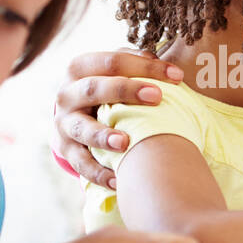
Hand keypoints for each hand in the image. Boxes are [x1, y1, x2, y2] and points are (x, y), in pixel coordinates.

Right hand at [53, 48, 183, 188]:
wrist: (69, 117)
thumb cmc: (102, 90)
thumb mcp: (111, 72)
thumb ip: (133, 64)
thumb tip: (160, 63)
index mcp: (79, 69)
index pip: (112, 62)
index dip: (145, 67)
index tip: (177, 76)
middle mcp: (67, 95)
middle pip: (94, 88)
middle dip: (125, 91)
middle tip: (157, 96)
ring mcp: (64, 124)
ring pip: (83, 129)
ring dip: (103, 136)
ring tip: (126, 143)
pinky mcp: (66, 150)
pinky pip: (81, 164)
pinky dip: (100, 173)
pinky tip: (119, 180)